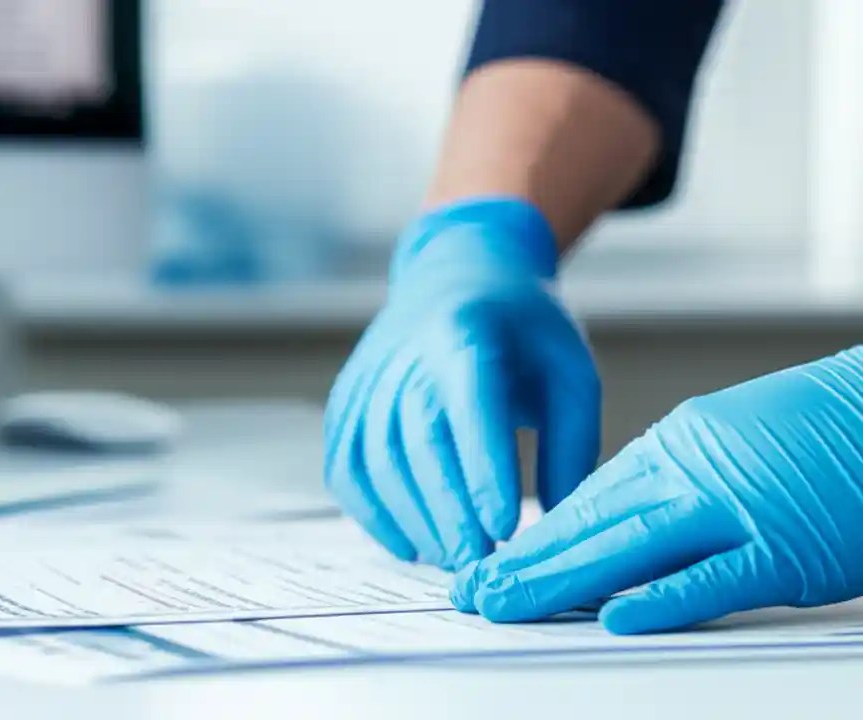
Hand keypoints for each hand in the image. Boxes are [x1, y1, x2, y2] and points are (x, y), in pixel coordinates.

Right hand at [324, 197, 599, 569]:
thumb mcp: (570, 371)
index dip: (483, 469)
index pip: (469, 406)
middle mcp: (405, 356)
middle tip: (480, 564)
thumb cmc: (522, 328)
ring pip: (376, 462)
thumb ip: (572, 445)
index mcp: (467, 335)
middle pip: (417, 443)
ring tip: (455, 559)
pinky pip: (347, 468)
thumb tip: (557, 526)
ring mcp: (367, 380)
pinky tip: (411, 543)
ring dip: (413, 520)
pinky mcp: (345, 404)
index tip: (507, 528)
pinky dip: (373, 513)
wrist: (455, 276)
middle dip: (448, 512)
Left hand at [451, 348, 862, 633]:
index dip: (535, 539)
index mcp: (676, 449)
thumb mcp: (728, 439)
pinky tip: (613, 615)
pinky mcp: (784, 549)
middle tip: (471, 593)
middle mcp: (693, 474)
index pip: (588, 502)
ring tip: (505, 603)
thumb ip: (674, 478)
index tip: (489, 564)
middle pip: (591, 525)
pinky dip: (662, 597)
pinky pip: (713, 577)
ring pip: (629, 548)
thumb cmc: (820, 430)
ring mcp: (736, 510)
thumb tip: (619, 518)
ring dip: (560, 580)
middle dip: (525, 563)